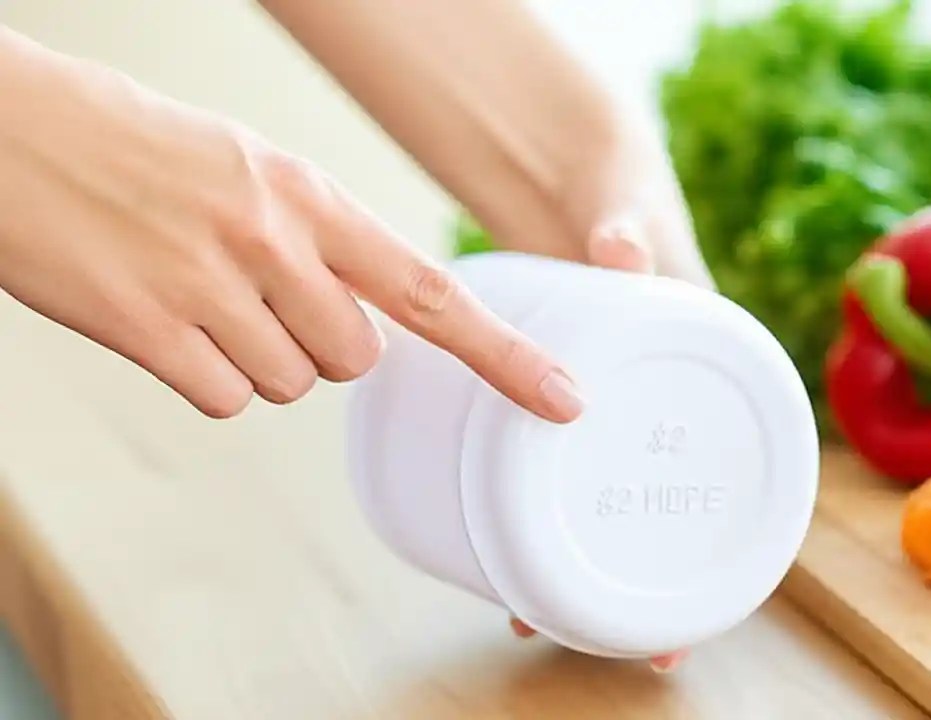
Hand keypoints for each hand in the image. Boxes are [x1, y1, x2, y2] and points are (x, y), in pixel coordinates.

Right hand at [0, 28, 583, 424]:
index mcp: (310, 195)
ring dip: (255, 359)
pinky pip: (224, 399)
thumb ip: (316, 238)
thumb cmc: (130, 145)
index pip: (432, 292)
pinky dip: (201, 376)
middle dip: (320, 347)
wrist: (8, 125)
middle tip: (256, 297)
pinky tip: (161, 320)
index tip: (560, 399)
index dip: (505, 354)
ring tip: (195, 293)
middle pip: (356, 359)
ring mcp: (211, 286)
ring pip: (290, 385)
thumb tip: (360, 316)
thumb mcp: (248, 169)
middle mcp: (274, 241)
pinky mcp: (149, 329)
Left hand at [499, 116, 702, 674]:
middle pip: (664, 517)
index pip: (733, 480)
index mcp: (706, 376)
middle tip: (636, 653)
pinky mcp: (556, 404)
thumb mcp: (634, 213)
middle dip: (648, 593)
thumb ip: (630, 229)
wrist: (583, 181)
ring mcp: (606, 412)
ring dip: (574, 565)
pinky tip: (499, 552)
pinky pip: (547, 473)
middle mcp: (659, 409)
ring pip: (599, 507)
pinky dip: (528, 513)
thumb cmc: (625, 199)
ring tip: (534, 615)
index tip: (697, 623)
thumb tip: (614, 245)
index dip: (727, 562)